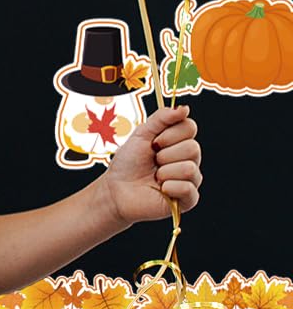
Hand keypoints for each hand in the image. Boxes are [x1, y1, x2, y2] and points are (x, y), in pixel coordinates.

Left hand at [100, 105, 201, 225]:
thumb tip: (185, 108)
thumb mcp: (141, 134)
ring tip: (155, 176)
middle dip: (165, 154)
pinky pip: (188, 188)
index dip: (170, 134)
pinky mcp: (188, 200)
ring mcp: (190, 180)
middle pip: (193, 148)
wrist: (116, 189)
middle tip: (153, 161)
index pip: (190, 127)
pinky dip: (169, 187)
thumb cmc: (128, 163)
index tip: (154, 142)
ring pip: (190, 168)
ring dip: (165, 172)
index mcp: (179, 143)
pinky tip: (161, 189)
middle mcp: (189, 160)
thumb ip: (161, 118)